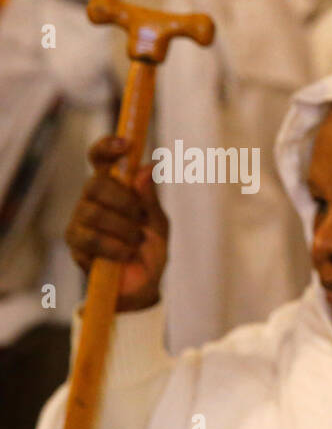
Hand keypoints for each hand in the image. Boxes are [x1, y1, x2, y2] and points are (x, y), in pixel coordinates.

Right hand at [65, 137, 168, 312]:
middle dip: (124, 202)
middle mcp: (91, 199)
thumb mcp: (158, 223)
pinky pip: (93, 239)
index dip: (107, 148)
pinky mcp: (75, 244)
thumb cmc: (149, 249)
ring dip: (124, 229)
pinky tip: (126, 254)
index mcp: (112, 188)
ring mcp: (80, 220)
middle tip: (140, 219)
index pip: (100, 159)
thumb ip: (150, 199)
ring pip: (95, 213)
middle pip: (96, 185)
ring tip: (136, 242)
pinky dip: (116, 247)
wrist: (143, 284)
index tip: (126, 144)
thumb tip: (147, 167)